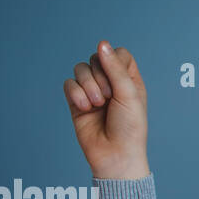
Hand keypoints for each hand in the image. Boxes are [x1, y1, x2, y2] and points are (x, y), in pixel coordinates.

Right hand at [63, 41, 149, 178]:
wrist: (115, 155)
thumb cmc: (129, 128)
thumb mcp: (129, 94)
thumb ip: (115, 68)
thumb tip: (102, 43)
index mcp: (129, 79)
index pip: (117, 53)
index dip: (114, 62)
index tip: (120, 81)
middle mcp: (110, 83)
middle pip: (96, 58)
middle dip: (100, 77)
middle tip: (109, 98)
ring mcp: (92, 91)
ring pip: (80, 69)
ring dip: (88, 86)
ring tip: (97, 105)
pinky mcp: (77, 101)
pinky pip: (68, 84)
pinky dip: (76, 94)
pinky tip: (86, 108)